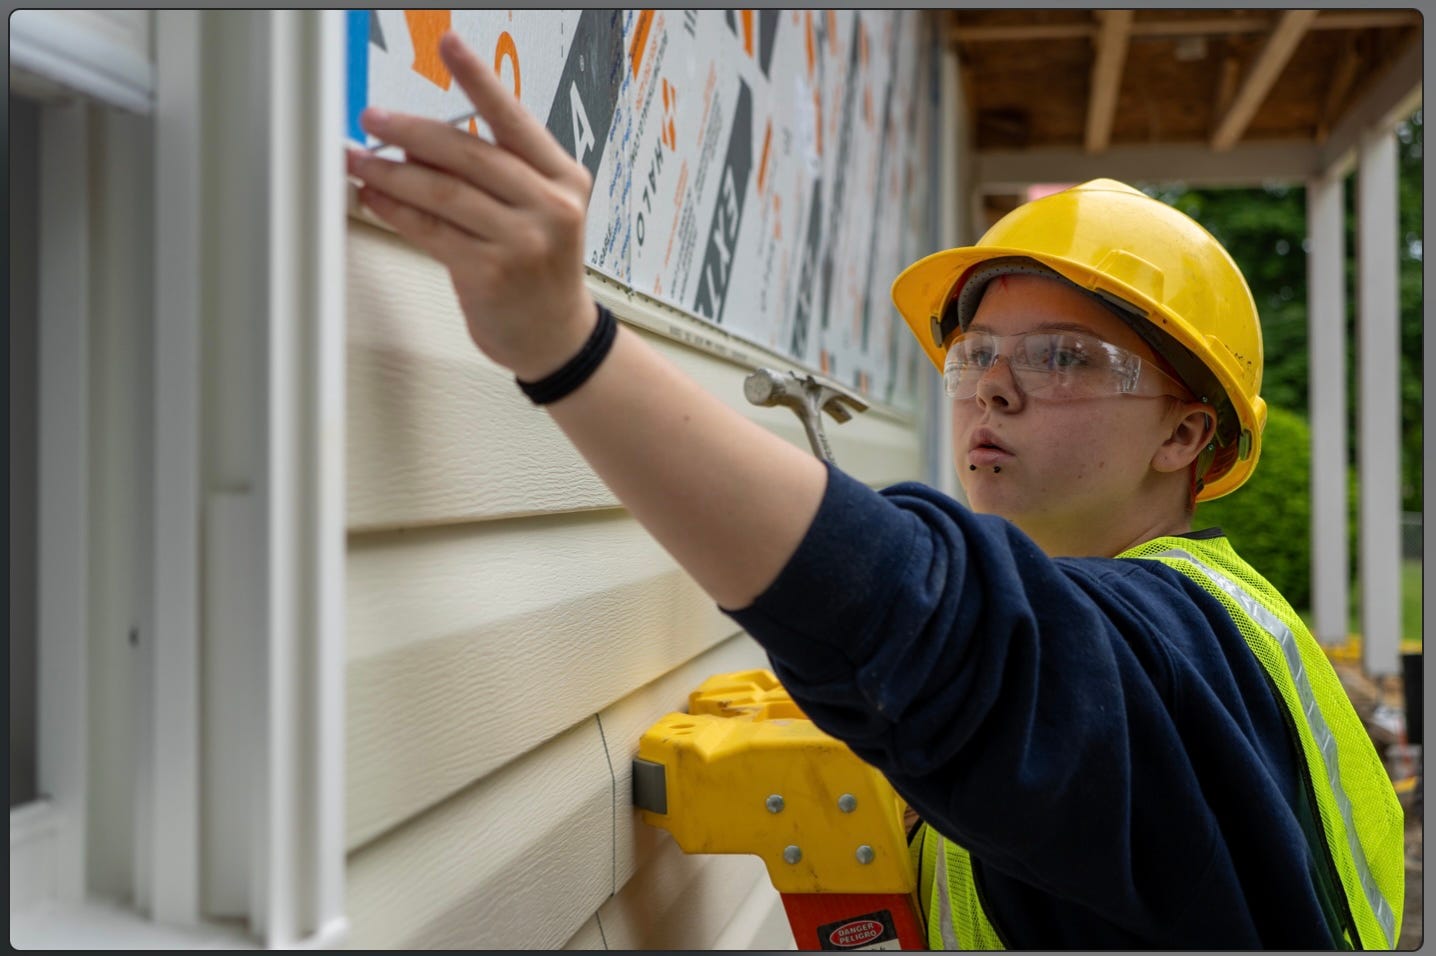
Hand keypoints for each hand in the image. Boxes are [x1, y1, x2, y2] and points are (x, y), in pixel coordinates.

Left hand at [345, 31, 597, 380]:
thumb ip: (491, 175)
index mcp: (563, 179)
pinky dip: (396, 211)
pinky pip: (430, 231)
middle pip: (469, 154)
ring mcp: (522, 241)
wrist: (556, 336)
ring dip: (391, 172)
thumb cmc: (540, 270)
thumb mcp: (535, 210)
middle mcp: (549, 206)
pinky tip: (375, 198)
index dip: (478, 80)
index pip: (514, 120)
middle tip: (374, 119)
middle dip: (411, 131)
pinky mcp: (490, 273)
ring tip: (360, 160)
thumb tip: (417, 140)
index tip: (450, 46)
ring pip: (443, 192)